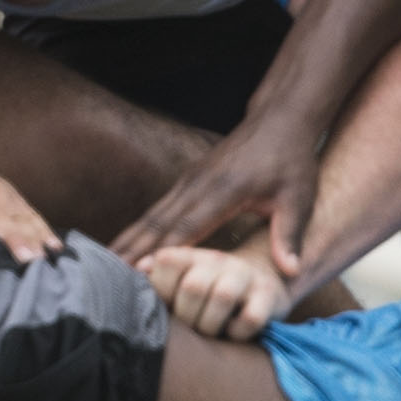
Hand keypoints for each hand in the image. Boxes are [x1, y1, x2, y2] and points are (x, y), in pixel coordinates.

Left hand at [0, 151, 55, 263]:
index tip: (0, 249)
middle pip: (2, 221)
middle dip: (17, 240)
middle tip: (32, 259)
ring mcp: (1, 198)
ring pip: (21, 218)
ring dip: (37, 236)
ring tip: (52, 256)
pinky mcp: (13, 200)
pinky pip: (32, 216)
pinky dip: (44, 231)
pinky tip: (57, 248)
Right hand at [122, 109, 323, 270]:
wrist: (279, 120)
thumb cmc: (291, 161)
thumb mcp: (298, 198)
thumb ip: (289, 235)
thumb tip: (292, 272)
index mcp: (223, 191)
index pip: (187, 228)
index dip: (164, 253)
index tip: (140, 274)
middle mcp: (197, 186)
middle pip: (157, 224)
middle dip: (131, 252)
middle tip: (104, 279)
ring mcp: (189, 183)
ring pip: (151, 217)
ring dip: (127, 242)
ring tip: (102, 268)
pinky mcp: (187, 183)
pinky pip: (157, 211)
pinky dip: (138, 232)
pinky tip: (124, 248)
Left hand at [136, 239, 291, 342]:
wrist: (262, 281)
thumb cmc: (208, 289)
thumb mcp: (181, 279)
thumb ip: (154, 278)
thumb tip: (131, 271)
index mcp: (190, 256)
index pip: (166, 262)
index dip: (161, 289)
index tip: (166, 305)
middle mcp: (218, 261)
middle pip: (193, 286)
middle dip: (187, 316)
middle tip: (189, 328)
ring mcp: (245, 277)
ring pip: (223, 296)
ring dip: (210, 325)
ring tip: (208, 333)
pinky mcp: (269, 296)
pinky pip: (251, 318)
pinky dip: (237, 333)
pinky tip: (232, 335)